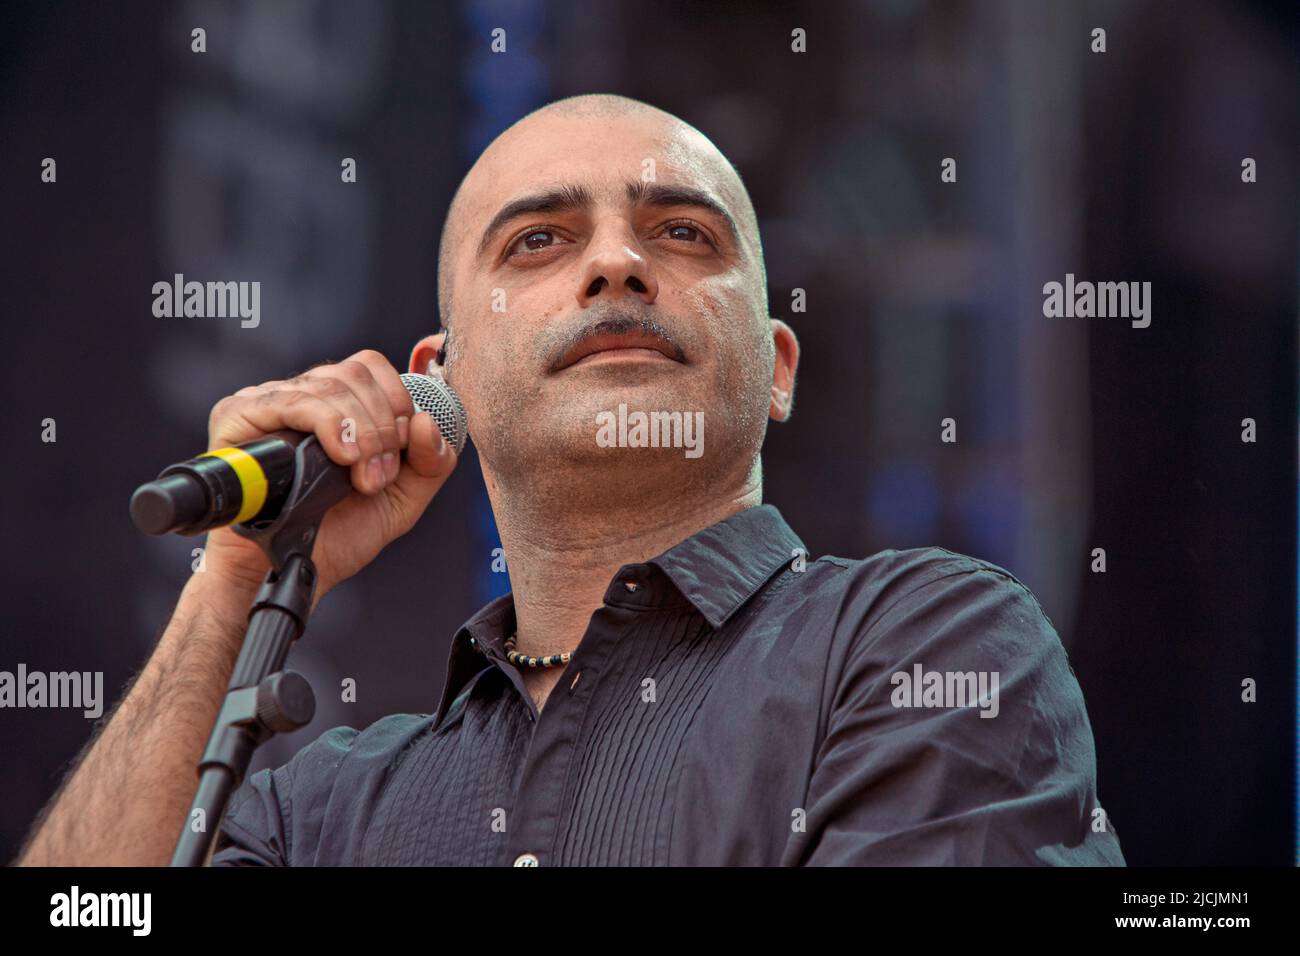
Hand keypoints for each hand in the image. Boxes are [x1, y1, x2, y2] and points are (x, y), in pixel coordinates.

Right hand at [196, 349, 457, 602]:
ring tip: (362, 481)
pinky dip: (331, 425)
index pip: (369, 366)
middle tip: (379, 476)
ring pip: (331, 385)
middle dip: (382, 426)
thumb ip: (431, 462)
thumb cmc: (339, 536)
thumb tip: (426, 420)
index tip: (403, 448)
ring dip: (362, 434)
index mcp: (335, 405)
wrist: (295, 572)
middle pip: (355, 373)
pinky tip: (342, 458)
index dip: (396, 400)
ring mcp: (268, 402)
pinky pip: (294, 401)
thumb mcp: (403, 499)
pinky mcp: (239, 415)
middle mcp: (301, 396)